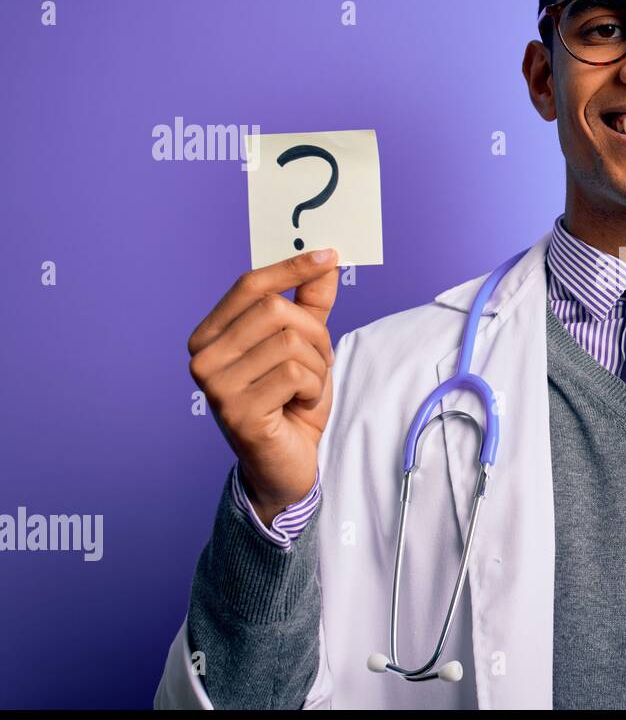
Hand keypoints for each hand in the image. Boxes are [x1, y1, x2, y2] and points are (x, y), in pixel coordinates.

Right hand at [187, 249, 339, 523]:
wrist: (287, 465)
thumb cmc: (290, 403)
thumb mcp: (304, 347)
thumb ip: (310, 305)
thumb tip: (326, 261)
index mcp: (210, 336)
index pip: (249, 286)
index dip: (291, 268)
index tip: (329, 254)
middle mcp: (202, 358)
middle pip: (275, 311)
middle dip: (314, 334)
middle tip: (320, 361)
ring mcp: (214, 386)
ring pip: (290, 343)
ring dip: (317, 366)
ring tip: (307, 388)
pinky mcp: (237, 411)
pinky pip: (295, 375)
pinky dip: (313, 388)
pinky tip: (300, 406)